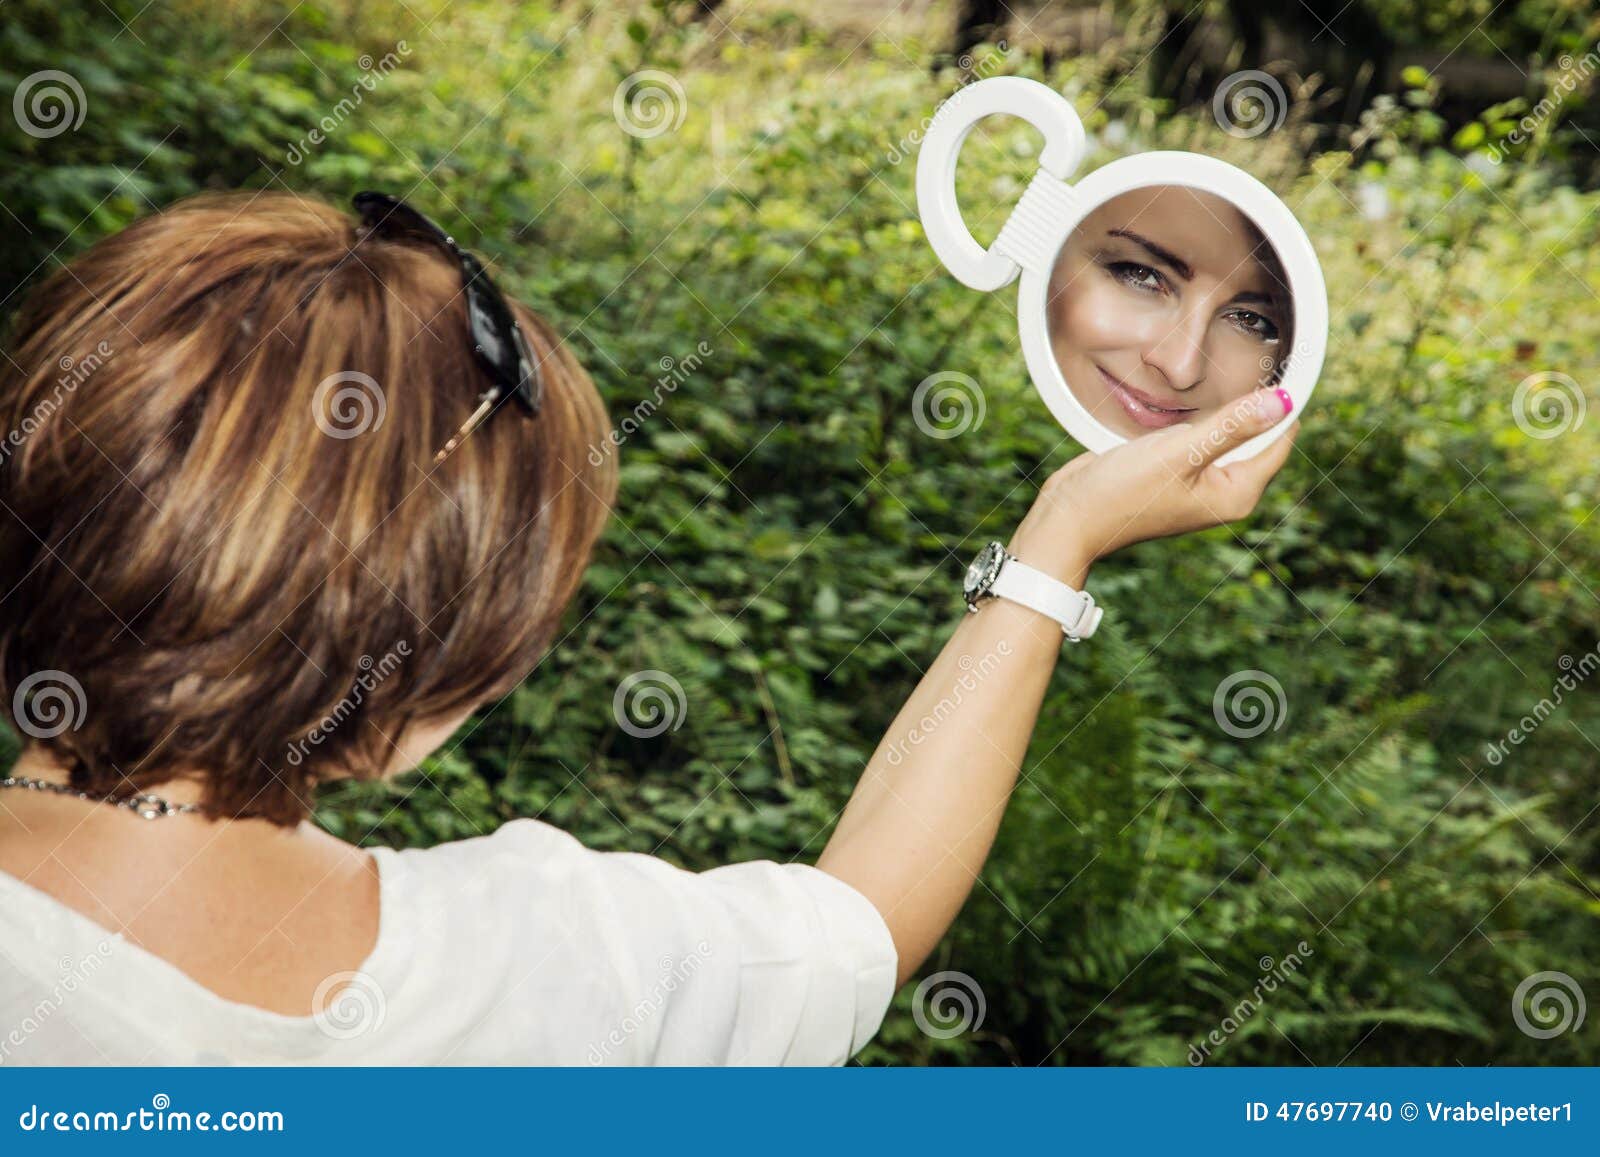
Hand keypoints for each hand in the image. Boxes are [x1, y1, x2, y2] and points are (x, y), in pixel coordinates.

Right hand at [1008, 388, 1299, 580]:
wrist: (1068, 517)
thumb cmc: (1120, 493)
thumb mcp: (1179, 453)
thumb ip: (1231, 426)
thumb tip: (1282, 401)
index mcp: (1236, 494)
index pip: (1279, 439)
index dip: (1284, 401)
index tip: (1288, 359)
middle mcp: (1222, 490)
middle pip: (1255, 436)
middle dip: (1254, 401)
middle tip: (1255, 352)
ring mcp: (1197, 481)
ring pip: (1225, 433)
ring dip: (1224, 406)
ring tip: (1229, 365)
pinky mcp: (1172, 471)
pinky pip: (1199, 437)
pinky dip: (1198, 417)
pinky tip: (1192, 395)